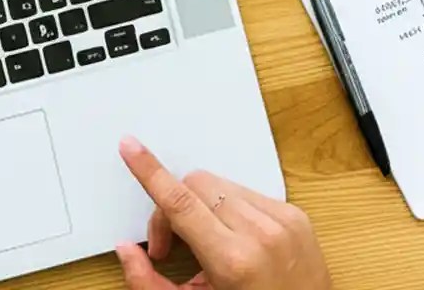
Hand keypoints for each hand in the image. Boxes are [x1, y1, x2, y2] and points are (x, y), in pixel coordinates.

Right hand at [115, 137, 331, 289]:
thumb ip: (150, 284)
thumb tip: (127, 249)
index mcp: (233, 261)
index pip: (180, 202)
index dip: (150, 171)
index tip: (131, 147)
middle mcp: (261, 233)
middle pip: (197, 186)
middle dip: (172, 208)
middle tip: (168, 246)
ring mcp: (283, 220)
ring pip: (221, 185)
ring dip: (202, 208)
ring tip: (206, 246)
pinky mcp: (296, 215)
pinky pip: (248, 193)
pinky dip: (230, 209)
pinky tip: (233, 239)